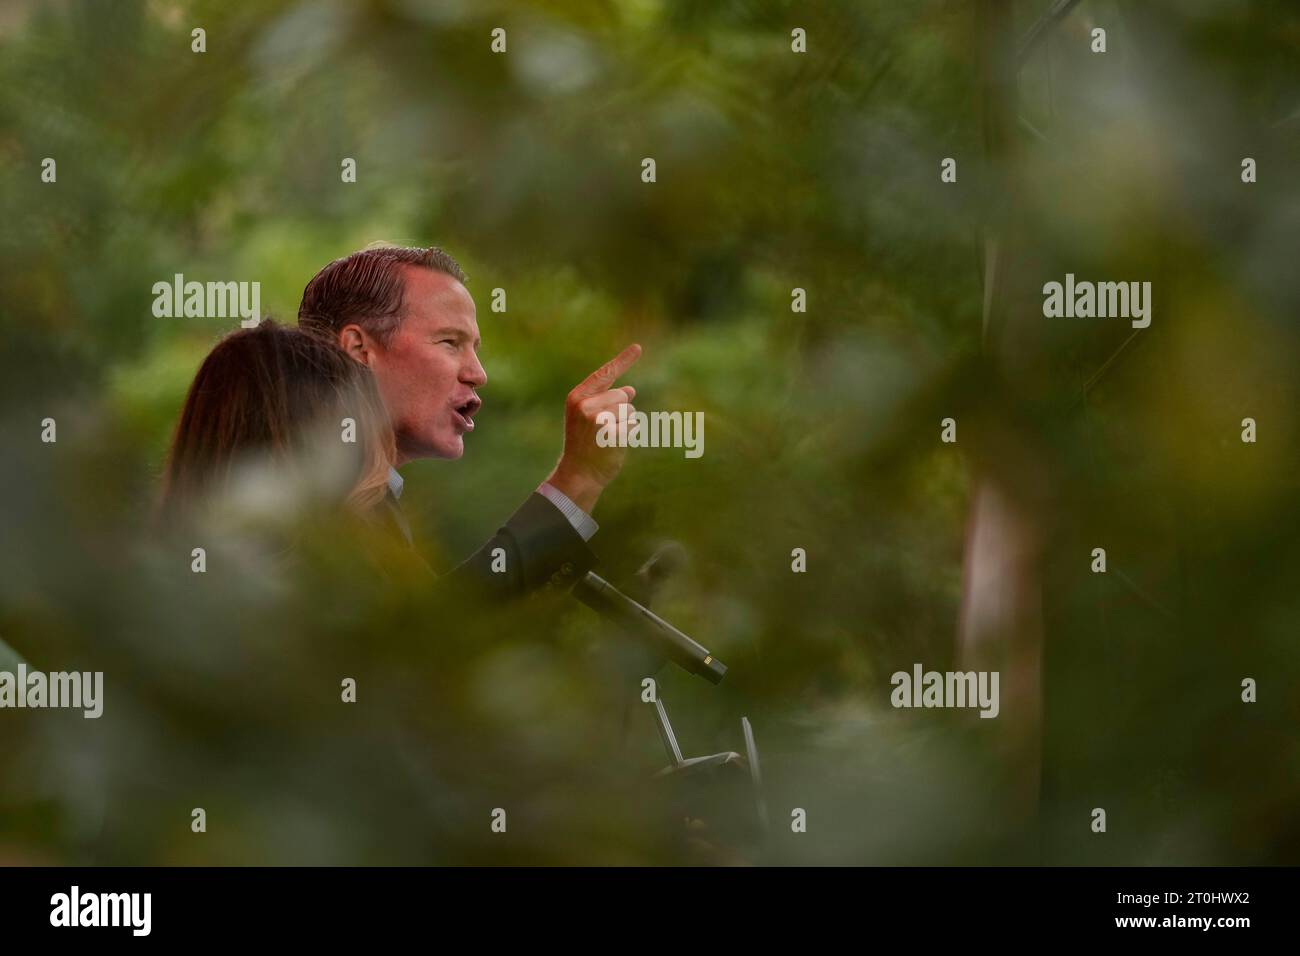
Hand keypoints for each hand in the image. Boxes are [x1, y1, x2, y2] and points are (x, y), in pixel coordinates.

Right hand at [545, 343, 641, 513]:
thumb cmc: (584, 444)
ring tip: (607, 438)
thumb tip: (630, 390)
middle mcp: (586, 405)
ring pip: (630, 411)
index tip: (638, 347)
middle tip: (603, 430)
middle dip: (620, 410)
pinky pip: (634, 426)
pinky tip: (614, 445)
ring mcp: (599, 419)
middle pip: (622, 396)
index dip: (622, 360)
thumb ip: (605, 401)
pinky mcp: (612, 433)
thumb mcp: (587, 418)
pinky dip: (629, 435)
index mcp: (577, 397)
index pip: (604, 374)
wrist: (578, 473)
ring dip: (625, 424)